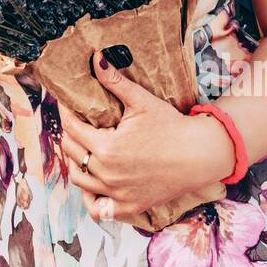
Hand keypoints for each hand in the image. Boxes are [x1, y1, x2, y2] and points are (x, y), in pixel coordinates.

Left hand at [57, 50, 234, 224]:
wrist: (200, 155)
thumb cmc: (172, 126)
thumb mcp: (141, 101)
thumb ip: (115, 81)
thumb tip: (96, 58)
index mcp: (106, 147)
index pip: (72, 128)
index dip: (66, 113)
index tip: (66, 104)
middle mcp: (107, 174)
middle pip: (72, 152)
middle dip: (69, 135)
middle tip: (74, 123)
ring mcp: (117, 193)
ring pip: (80, 180)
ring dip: (75, 163)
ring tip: (80, 149)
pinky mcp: (129, 206)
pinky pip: (99, 209)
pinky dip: (91, 199)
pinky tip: (93, 184)